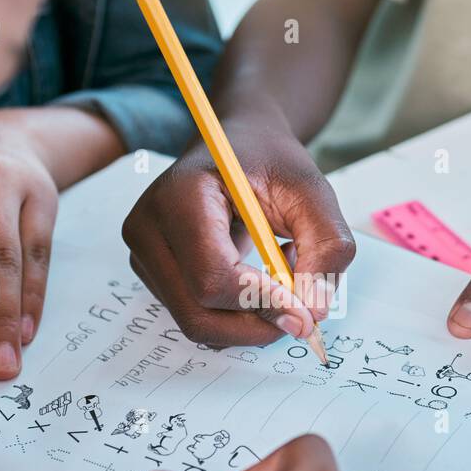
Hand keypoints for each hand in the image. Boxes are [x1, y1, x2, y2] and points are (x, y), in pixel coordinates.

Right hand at [122, 119, 355, 346]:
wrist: (238, 146)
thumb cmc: (269, 161)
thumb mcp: (311, 191)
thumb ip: (326, 246)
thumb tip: (314, 311)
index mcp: (179, 195)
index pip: (211, 275)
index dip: (262, 302)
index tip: (305, 312)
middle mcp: (148, 228)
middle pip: (198, 312)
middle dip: (257, 324)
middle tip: (303, 311)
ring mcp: (145, 255)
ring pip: (198, 323)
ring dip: (250, 319)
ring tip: (282, 277)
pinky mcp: (154, 275)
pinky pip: (197, 316)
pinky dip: (237, 314)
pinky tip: (259, 279)